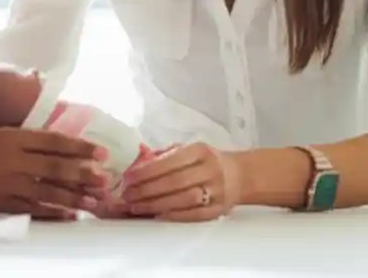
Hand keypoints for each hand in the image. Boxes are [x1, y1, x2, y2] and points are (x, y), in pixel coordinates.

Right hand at [0, 127, 110, 219]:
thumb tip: (36, 87)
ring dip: (74, 197)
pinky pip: (31, 209)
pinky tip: (68, 215)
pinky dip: (52, 212)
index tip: (100, 151)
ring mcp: (6, 185)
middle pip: (56, 168)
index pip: (53, 141)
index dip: (80, 147)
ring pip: (48, 192)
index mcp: (10, 137)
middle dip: (84, 174)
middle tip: (105, 178)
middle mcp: (12, 161)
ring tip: (94, 202)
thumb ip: (11, 119)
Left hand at [117, 143, 242, 221]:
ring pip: (183, 200)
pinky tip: (156, 216)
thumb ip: (165, 154)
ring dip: (156, 205)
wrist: (241, 176)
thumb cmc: (207, 161)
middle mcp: (210, 170)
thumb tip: (138, 160)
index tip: (128, 178)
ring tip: (136, 207)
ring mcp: (216, 191)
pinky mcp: (218, 210)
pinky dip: (174, 216)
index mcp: (201, 151)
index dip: (147, 171)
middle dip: (146, 190)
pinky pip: (194, 215)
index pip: (170, 162)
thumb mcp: (190, 150)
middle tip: (126, 195)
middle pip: (174, 182)